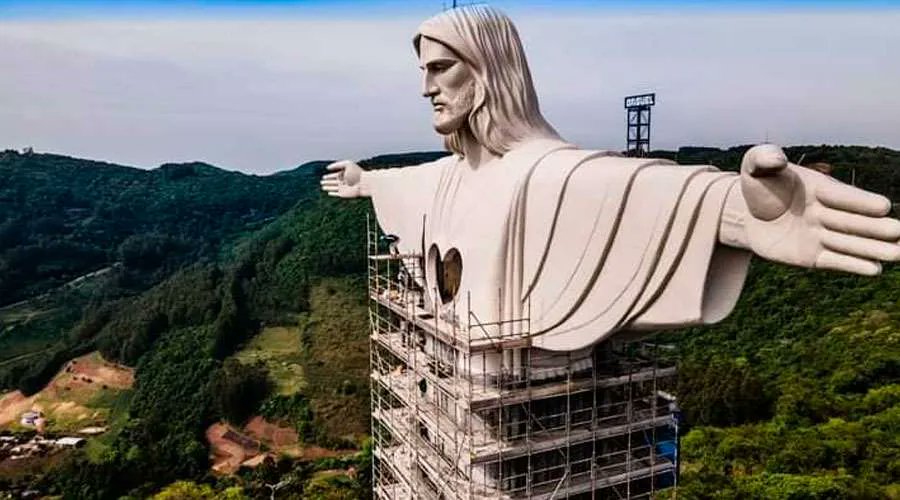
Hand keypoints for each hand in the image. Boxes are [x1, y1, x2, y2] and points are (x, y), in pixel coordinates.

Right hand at [320, 160, 367, 197]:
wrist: (364, 183)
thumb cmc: (357, 173)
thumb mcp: (347, 164)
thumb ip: (337, 165)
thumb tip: (328, 168)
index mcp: (345, 174)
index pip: (335, 175)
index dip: (329, 176)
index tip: (324, 177)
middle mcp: (344, 182)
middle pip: (334, 182)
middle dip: (327, 182)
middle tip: (321, 182)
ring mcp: (344, 188)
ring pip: (334, 188)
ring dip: (328, 187)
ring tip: (322, 187)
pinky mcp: (344, 194)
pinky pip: (337, 194)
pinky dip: (332, 193)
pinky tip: (329, 192)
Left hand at [740, 144, 899, 274]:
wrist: (747, 215)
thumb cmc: (757, 187)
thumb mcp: (755, 168)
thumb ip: (763, 158)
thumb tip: (775, 158)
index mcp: (818, 188)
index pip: (841, 196)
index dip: (860, 202)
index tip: (883, 206)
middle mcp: (824, 212)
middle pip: (853, 221)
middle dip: (876, 228)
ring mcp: (819, 235)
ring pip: (848, 243)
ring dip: (872, 249)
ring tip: (898, 253)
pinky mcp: (811, 256)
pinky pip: (833, 261)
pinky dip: (852, 265)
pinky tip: (875, 269)